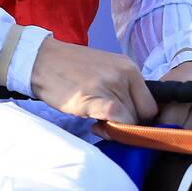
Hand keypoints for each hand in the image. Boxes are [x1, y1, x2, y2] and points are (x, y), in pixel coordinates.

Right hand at [30, 36, 158, 131]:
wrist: (40, 60)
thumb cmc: (70, 68)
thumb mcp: (104, 70)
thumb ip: (122, 88)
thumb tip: (134, 117)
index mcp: (129, 67)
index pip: (150, 104)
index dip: (140, 118)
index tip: (124, 121)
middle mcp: (125, 74)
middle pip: (143, 114)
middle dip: (128, 124)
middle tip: (108, 123)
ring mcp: (111, 85)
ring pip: (130, 121)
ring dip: (115, 127)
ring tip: (96, 120)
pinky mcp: (96, 99)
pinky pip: (117, 122)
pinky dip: (110, 130)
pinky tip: (94, 125)